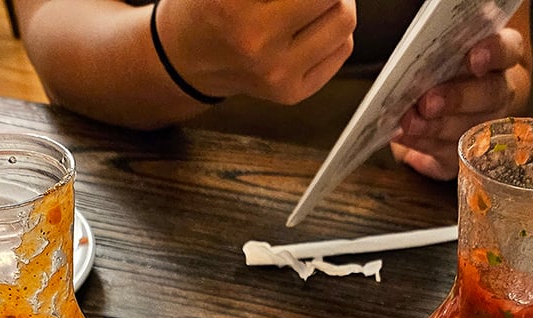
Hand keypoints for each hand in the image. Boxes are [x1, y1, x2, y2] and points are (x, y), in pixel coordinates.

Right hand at [157, 0, 356, 104]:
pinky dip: (334, 29)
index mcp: (234, 6)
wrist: (188, 59)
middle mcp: (257, 43)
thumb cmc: (209, 5)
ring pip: (345, 21)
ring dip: (337, 0)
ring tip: (313, 0)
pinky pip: (342, 48)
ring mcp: (277, 74)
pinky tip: (310, 24)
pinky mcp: (292, 93)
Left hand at [390, 21, 531, 179]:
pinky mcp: (465, 156)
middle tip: (428, 102)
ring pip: (466, 129)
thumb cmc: (447, 71)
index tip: (474, 59)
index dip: (494, 53)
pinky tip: (401, 135)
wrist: (452, 109)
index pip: (507, 50)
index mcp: (500, 59)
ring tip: (409, 122)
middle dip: (457, 99)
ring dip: (434, 127)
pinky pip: (445, 152)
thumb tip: (412, 58)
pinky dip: (420, 143)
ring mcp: (486, 128)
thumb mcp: (445, 56)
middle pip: (488, 95)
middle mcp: (499, 94)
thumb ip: (439, 52)